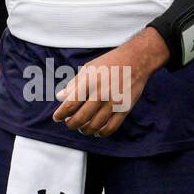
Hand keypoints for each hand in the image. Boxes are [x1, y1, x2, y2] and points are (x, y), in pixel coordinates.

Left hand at [52, 28, 167, 138]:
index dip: (60, 114)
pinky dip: (102, 133)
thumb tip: (60, 97)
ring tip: (81, 127)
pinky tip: (97, 132)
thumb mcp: (88, 68)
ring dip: (85, 130)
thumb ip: (74, 84)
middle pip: (81, 118)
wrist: (136, 60)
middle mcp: (101, 93)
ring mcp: (114, 102)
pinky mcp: (125, 109)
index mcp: (90, 82)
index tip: (57, 118)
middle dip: (71, 124)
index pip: (70, 104)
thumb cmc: (110, 63)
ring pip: (95, 125)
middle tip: (68, 123)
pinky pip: (111, 127)